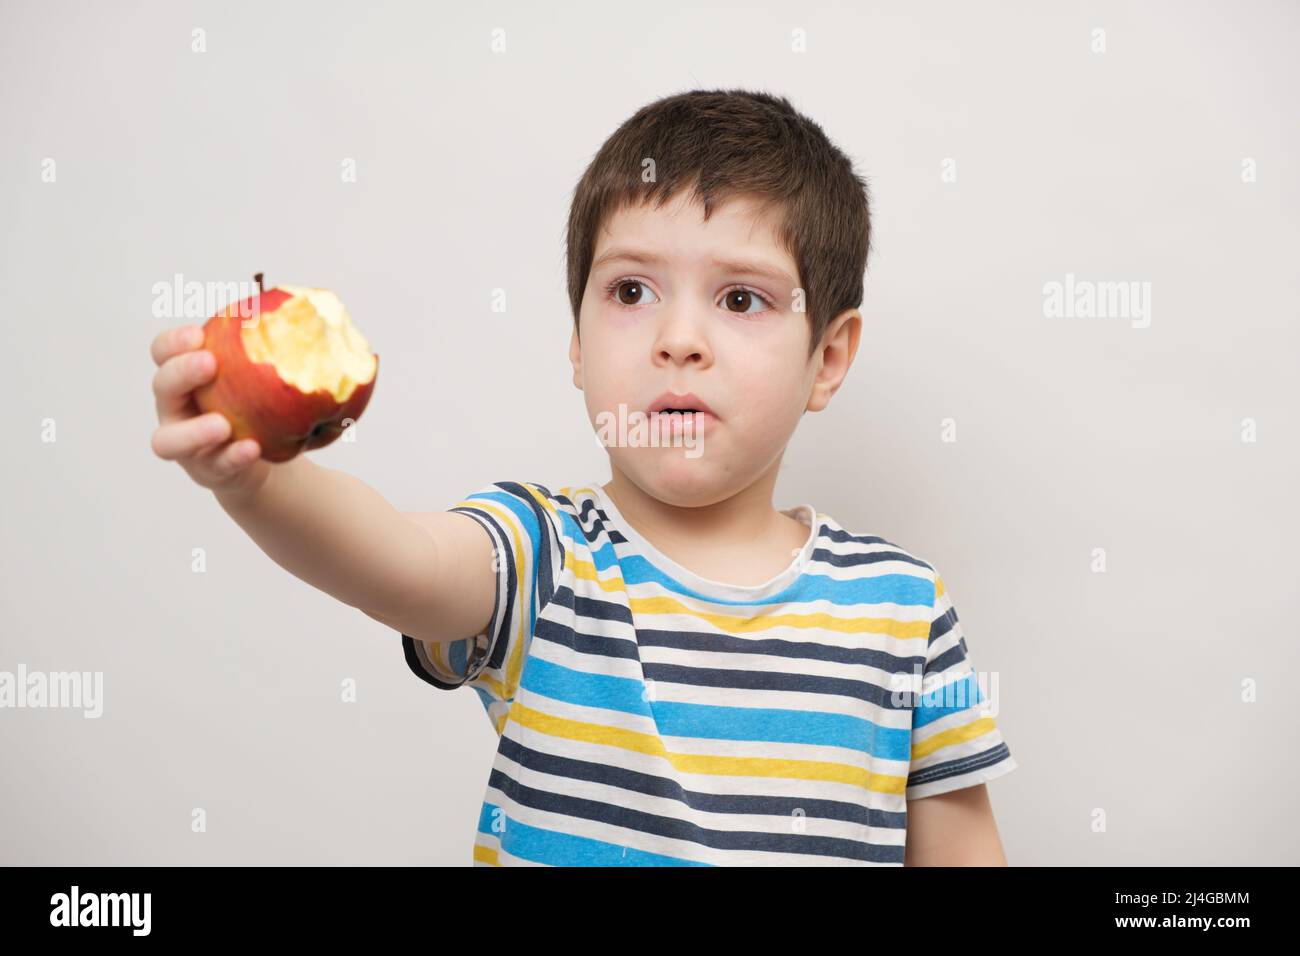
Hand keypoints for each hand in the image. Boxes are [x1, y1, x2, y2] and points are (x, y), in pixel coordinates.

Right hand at [149, 324, 270, 500]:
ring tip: (221, 424)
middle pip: (162, 387)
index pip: (163, 352)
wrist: (260, 455)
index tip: (201, 334)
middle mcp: (175, 408)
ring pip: (169, 440)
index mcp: (185, 376)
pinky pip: (214, 465)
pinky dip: (232, 457)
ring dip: (194, 431)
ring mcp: (185, 444)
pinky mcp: (205, 471)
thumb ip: (275, 346)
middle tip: (210, 363)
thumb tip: (320, 310)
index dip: (174, 342)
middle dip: (181, 372)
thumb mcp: (262, 372)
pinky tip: (251, 448)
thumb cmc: (258, 403)